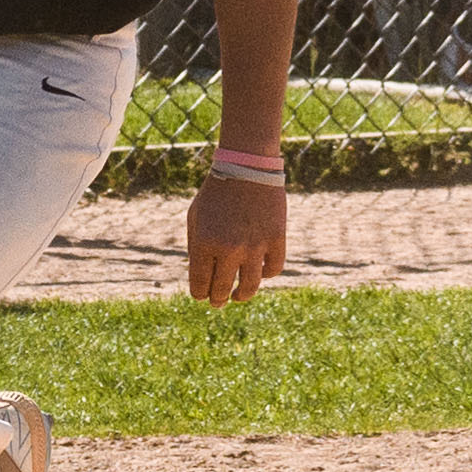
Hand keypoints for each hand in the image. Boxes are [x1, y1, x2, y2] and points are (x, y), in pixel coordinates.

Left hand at [186, 173, 285, 305]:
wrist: (246, 168)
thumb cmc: (215, 193)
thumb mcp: (195, 218)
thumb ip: (195, 248)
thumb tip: (201, 277)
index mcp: (204, 244)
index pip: (200, 284)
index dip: (200, 295)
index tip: (201, 297)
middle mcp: (229, 250)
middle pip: (223, 289)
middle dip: (218, 299)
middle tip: (218, 302)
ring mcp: (255, 246)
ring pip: (251, 286)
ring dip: (243, 295)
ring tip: (239, 296)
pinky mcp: (277, 240)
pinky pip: (273, 269)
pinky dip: (266, 275)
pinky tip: (260, 274)